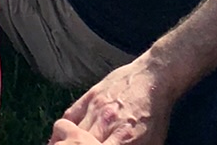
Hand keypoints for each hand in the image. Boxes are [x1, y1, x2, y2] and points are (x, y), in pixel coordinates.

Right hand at [57, 56, 174, 144]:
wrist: (153, 78)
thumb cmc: (156, 112)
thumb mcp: (154, 140)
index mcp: (125, 138)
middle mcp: (107, 124)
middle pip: (82, 144)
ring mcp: (96, 109)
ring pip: (73, 131)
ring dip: (68, 142)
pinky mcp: (90, 96)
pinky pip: (70, 115)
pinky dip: (63, 127)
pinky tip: (61, 135)